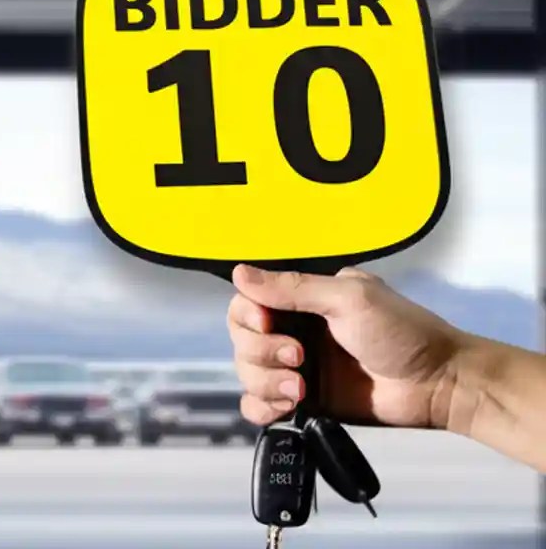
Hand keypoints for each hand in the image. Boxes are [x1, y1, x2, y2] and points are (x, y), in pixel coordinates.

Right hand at [227, 264, 466, 429]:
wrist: (439, 384)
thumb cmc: (404, 332)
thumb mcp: (350, 299)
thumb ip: (293, 288)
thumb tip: (239, 273)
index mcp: (304, 300)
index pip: (248, 303)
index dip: (249, 316)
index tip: (268, 324)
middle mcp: (295, 331)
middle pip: (242, 340)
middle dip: (261, 352)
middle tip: (298, 358)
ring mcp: (298, 369)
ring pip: (248, 374)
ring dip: (265, 383)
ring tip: (301, 390)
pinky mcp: (304, 403)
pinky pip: (260, 406)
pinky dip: (263, 407)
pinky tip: (287, 407)